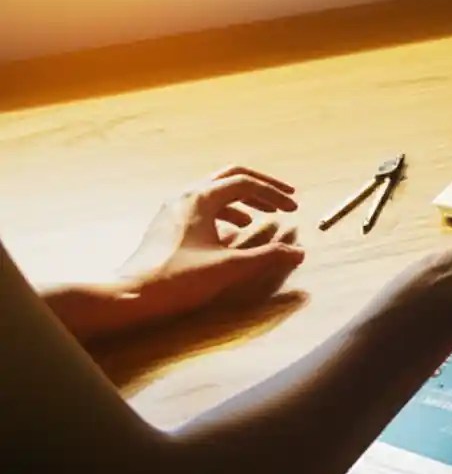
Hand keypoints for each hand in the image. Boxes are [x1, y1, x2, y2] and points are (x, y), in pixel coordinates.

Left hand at [118, 166, 305, 319]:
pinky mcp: (168, 226)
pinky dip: (226, 214)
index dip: (274, 194)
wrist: (132, 294)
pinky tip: (235, 232)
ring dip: (244, 201)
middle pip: (229, 178)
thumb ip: (267, 256)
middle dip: (260, 188)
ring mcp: (174, 210)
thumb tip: (298, 252)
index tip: (294, 208)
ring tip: (263, 216)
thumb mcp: (229, 267)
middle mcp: (186, 197)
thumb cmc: (179, 278)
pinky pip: (204, 209)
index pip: (245, 183)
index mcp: (200, 199)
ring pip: (216, 193)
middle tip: (284, 200)